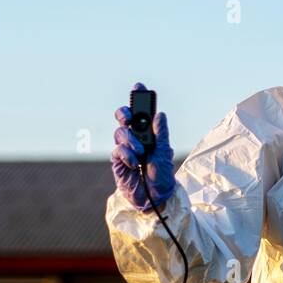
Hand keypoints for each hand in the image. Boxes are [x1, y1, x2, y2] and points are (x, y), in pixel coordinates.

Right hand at [111, 82, 175, 210]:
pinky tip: (133, 161)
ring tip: (140, 151)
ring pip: (119, 133)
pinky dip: (126, 154)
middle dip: (124, 114)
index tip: (138, 86)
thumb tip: (160, 114)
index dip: (137, 99)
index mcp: (147, 134)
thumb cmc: (162, 174)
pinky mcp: (118, 162)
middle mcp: (134, 139)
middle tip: (128, 117)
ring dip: (130, 140)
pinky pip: (117, 151)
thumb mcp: (165, 151)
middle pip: (123, 119)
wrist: (155, 196)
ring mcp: (125, 149)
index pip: (140, 113)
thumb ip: (161, 133)